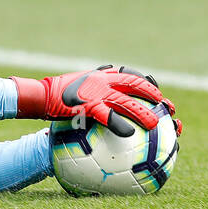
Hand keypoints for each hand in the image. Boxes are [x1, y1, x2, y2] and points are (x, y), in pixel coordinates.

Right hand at [11, 65, 179, 137]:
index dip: (147, 83)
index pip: (130, 75)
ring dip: (142, 112)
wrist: (38, 95)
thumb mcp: (77, 85)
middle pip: (135, 85)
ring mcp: (95, 92)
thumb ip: (92, 86)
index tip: (159, 94)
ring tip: (155, 124)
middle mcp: (102, 81)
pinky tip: (129, 133)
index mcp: (101, 76)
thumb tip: (104, 89)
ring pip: (126, 102)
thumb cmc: (55, 95)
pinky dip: (119, 123)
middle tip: (169, 108)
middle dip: (155, 95)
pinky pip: (108, 115)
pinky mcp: (87, 105)